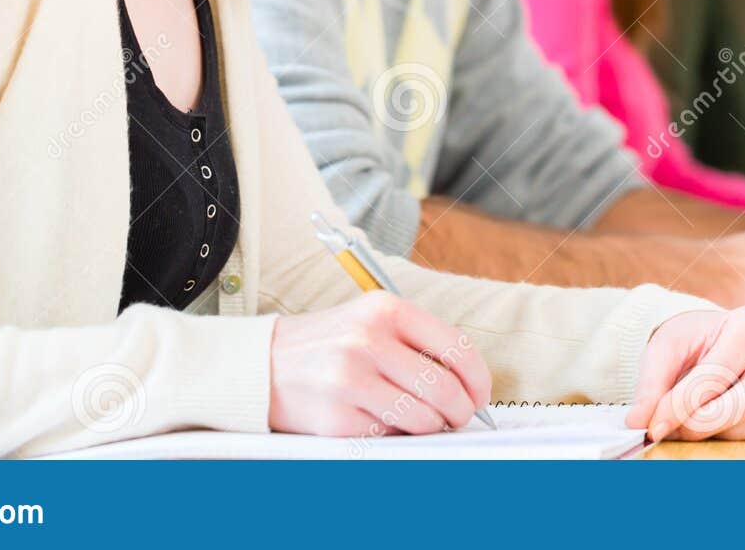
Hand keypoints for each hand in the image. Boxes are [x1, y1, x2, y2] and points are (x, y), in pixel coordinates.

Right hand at [267, 293, 490, 435]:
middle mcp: (367, 341)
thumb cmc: (330, 344)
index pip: (457, 348)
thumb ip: (419, 344)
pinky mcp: (336, 417)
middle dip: (460, 412)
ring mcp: (350, 380)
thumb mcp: (372, 322)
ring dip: (429, 426)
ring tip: (417, 418)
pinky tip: (373, 417)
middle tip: (457, 417)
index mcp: (385, 310)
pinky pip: (388, 435)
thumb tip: (470, 385)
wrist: (263, 364)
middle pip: (444, 389)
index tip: (481, 396)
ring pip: (422, 419)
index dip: (479, 380)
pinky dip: (391, 433)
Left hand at [627, 307, 744, 440]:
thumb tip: (638, 423)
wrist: (714, 344)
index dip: (683, 403)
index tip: (654, 424)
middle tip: (673, 430)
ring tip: (694, 423)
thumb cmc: (693, 344)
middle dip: (703, 422)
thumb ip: (651, 386)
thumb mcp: (665, 350)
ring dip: (723, 431)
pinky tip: (724, 426)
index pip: (719, 373)